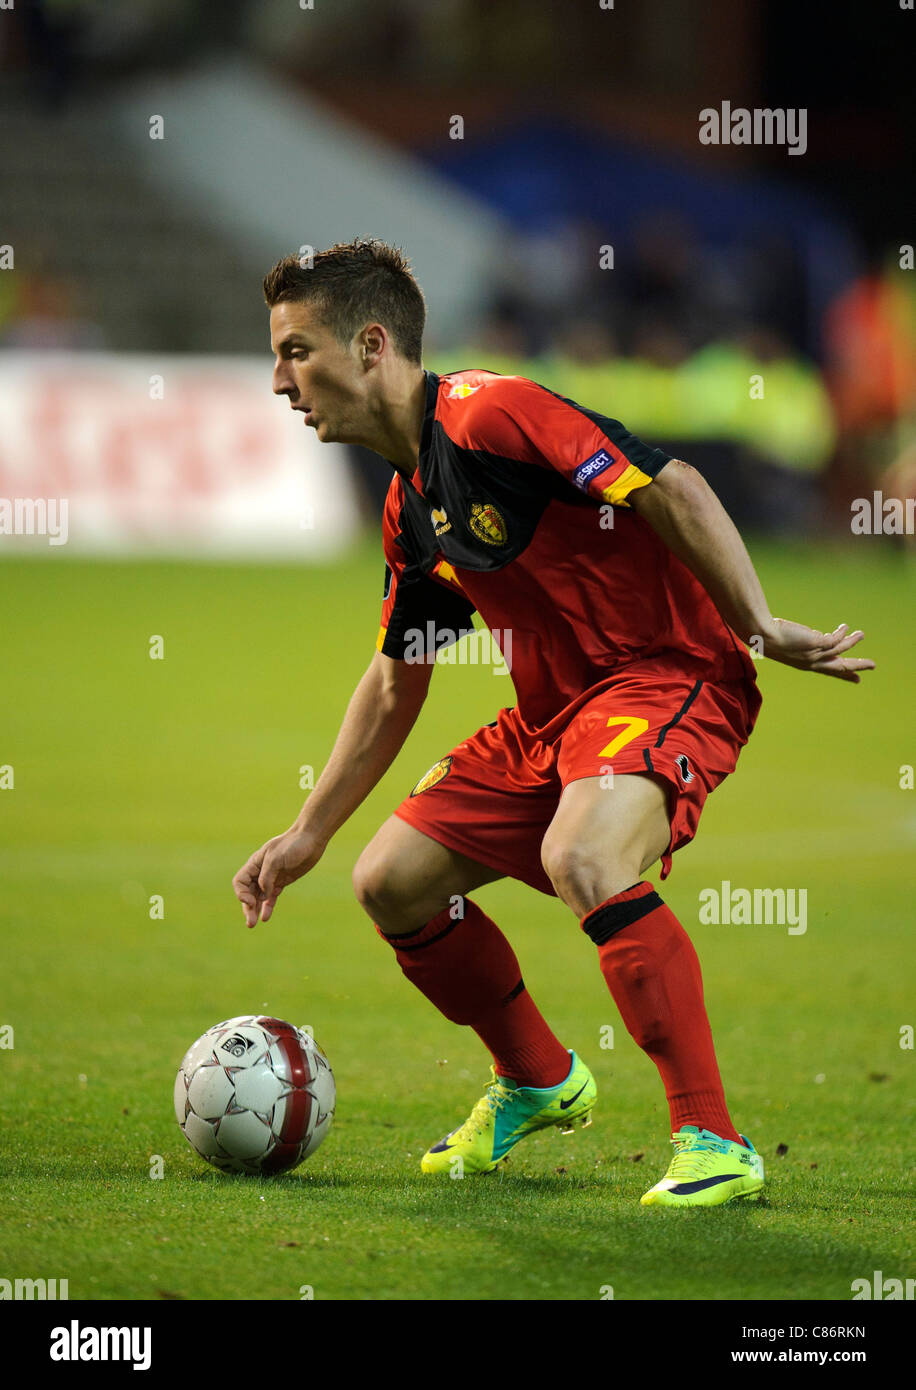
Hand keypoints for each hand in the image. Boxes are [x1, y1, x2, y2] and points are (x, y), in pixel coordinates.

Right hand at [232, 826, 325, 927]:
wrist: (310, 840)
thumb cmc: (292, 845)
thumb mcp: (276, 859)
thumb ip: (267, 876)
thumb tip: (264, 894)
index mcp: (255, 864)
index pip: (240, 882)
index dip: (242, 894)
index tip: (251, 901)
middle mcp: (260, 872)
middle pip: (248, 893)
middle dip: (247, 907)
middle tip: (250, 923)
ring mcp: (271, 878)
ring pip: (258, 897)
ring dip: (254, 910)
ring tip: (252, 924)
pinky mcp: (282, 882)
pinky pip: (271, 898)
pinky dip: (267, 907)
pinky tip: (265, 917)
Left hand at [759, 620, 875, 681]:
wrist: (763, 636)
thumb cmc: (771, 638)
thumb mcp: (791, 642)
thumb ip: (807, 641)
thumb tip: (817, 636)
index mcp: (806, 664)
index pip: (829, 671)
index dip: (844, 675)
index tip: (857, 679)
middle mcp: (812, 662)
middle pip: (840, 666)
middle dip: (857, 665)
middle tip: (873, 665)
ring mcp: (814, 653)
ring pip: (840, 650)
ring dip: (853, 642)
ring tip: (862, 634)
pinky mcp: (816, 643)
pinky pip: (835, 639)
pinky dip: (842, 633)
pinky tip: (845, 627)